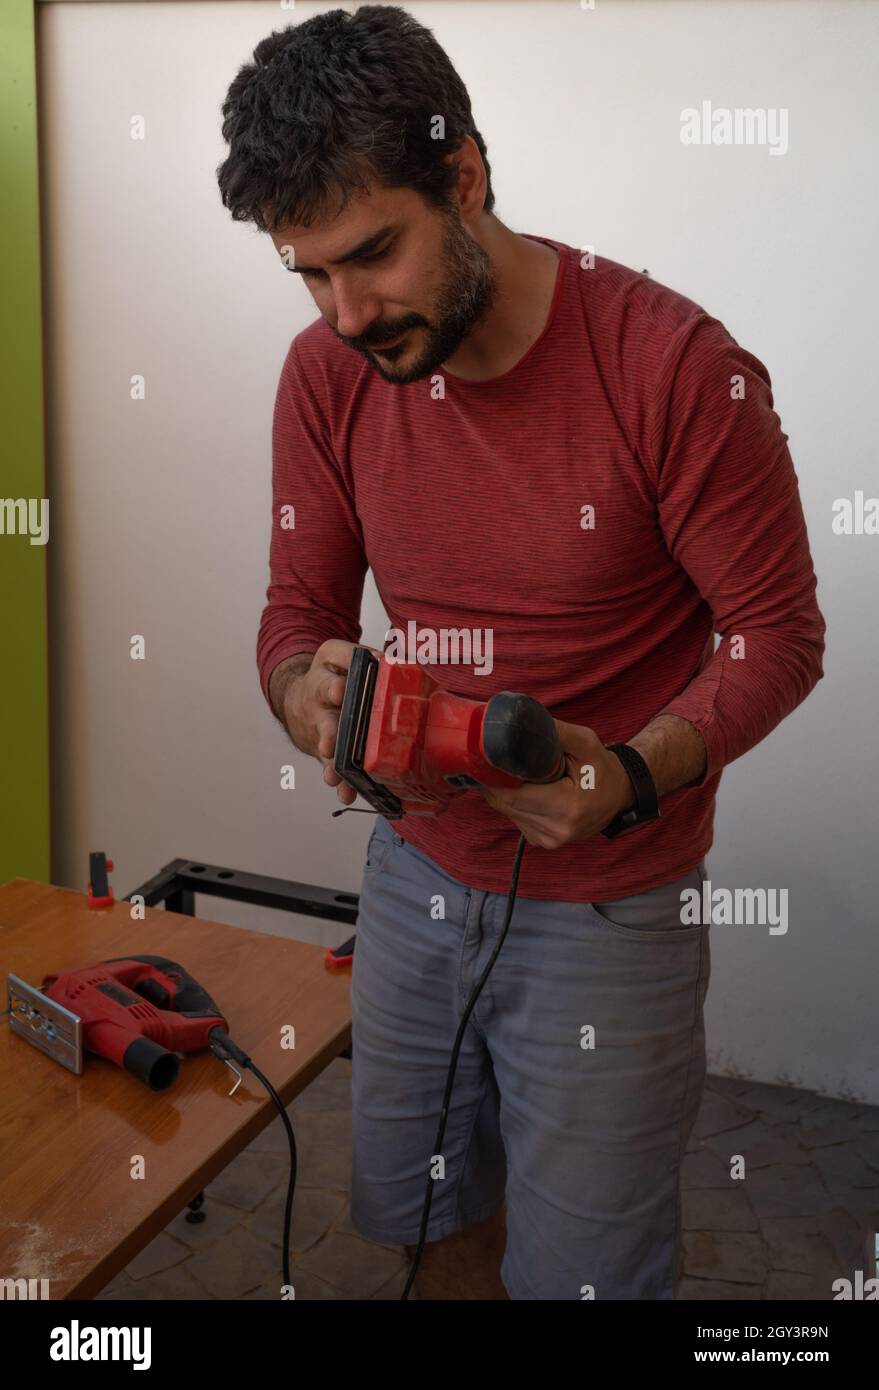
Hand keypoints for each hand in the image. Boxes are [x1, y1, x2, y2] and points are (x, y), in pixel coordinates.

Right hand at [283, 640, 383, 806]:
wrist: (300, 702)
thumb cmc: (329, 677)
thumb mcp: (335, 656)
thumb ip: (358, 656)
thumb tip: (388, 663)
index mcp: (325, 678)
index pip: (328, 681)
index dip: (334, 687)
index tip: (340, 692)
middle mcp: (321, 706)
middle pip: (325, 723)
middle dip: (329, 733)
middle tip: (330, 744)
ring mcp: (323, 732)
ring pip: (328, 749)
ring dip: (332, 764)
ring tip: (334, 776)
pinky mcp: (329, 753)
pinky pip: (334, 768)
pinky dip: (341, 783)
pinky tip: (347, 794)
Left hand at [477, 719, 634, 847]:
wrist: (620, 795)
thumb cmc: (602, 768)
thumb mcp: (586, 742)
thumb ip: (554, 733)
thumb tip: (519, 724)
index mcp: (567, 807)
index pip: (511, 794)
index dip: (493, 775)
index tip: (485, 755)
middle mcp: (556, 829)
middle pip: (504, 803)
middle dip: (493, 780)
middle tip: (488, 757)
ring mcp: (549, 839)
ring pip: (506, 812)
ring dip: (501, 791)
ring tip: (509, 769)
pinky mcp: (543, 841)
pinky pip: (515, 818)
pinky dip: (513, 802)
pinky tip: (523, 787)